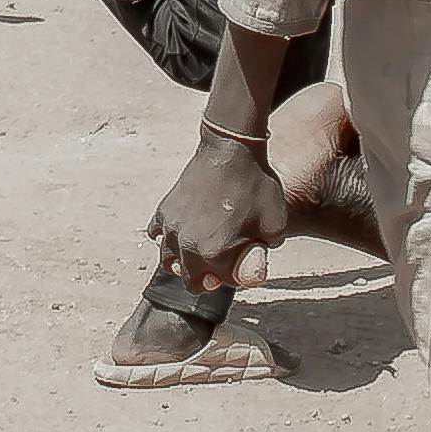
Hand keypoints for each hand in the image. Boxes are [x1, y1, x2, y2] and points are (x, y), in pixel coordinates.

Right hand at [150, 131, 282, 288]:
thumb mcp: (273, 226)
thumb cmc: (256, 185)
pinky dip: (168, 239)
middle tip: (223, 261)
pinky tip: (186, 231)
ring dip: (184, 262)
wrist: (233, 149)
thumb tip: (250, 271)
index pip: (223, 282)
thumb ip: (260, 255)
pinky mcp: (164, 211)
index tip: (244, 260)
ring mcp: (171, 228)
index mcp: (213, 252)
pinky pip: (157, 235)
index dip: (236, 275)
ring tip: (201, 250)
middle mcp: (186, 245)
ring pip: (168, 262)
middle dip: (208, 276)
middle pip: (190, 281)